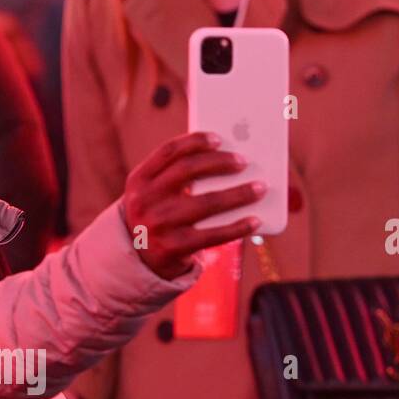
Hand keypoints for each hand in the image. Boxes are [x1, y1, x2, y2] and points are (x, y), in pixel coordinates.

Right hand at [121, 131, 264, 279]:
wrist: (138, 258)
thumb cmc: (158, 214)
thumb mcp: (154, 192)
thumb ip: (177, 174)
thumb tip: (228, 160)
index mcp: (139, 180)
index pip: (169, 152)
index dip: (195, 141)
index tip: (219, 139)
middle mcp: (144, 200)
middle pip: (187, 171)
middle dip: (220, 163)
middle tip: (244, 161)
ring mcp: (158, 225)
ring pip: (206, 203)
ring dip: (238, 194)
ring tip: (259, 188)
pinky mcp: (173, 248)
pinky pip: (213, 235)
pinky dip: (238, 227)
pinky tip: (255, 220)